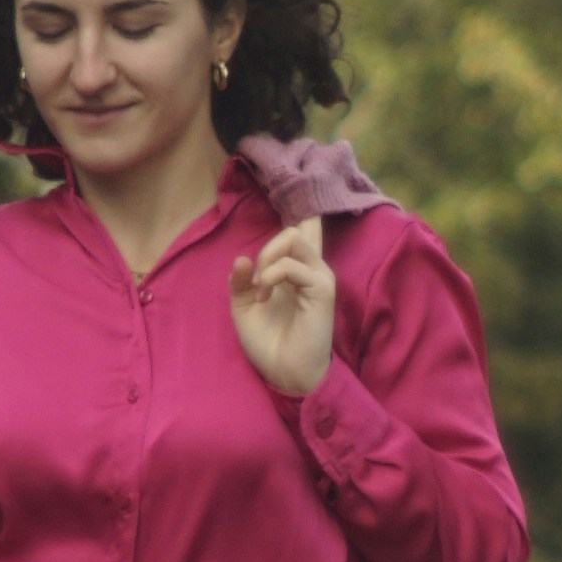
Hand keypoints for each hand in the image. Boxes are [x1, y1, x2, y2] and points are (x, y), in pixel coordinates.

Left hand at [228, 218, 336, 398]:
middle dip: (268, 247)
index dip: (302, 211)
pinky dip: (271, 276)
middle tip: (257, 277)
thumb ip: (240, 281)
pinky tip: (264, 296)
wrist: (283, 373)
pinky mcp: (321, 289)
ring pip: (294, 238)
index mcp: (296, 271)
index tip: (297, 188)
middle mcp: (311, 269)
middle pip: (297, 228)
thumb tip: (242, 258)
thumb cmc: (268, 342)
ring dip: (268, 258)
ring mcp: (319, 277)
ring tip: (260, 287)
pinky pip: (293, 265)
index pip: (306, 230)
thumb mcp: (243, 308)